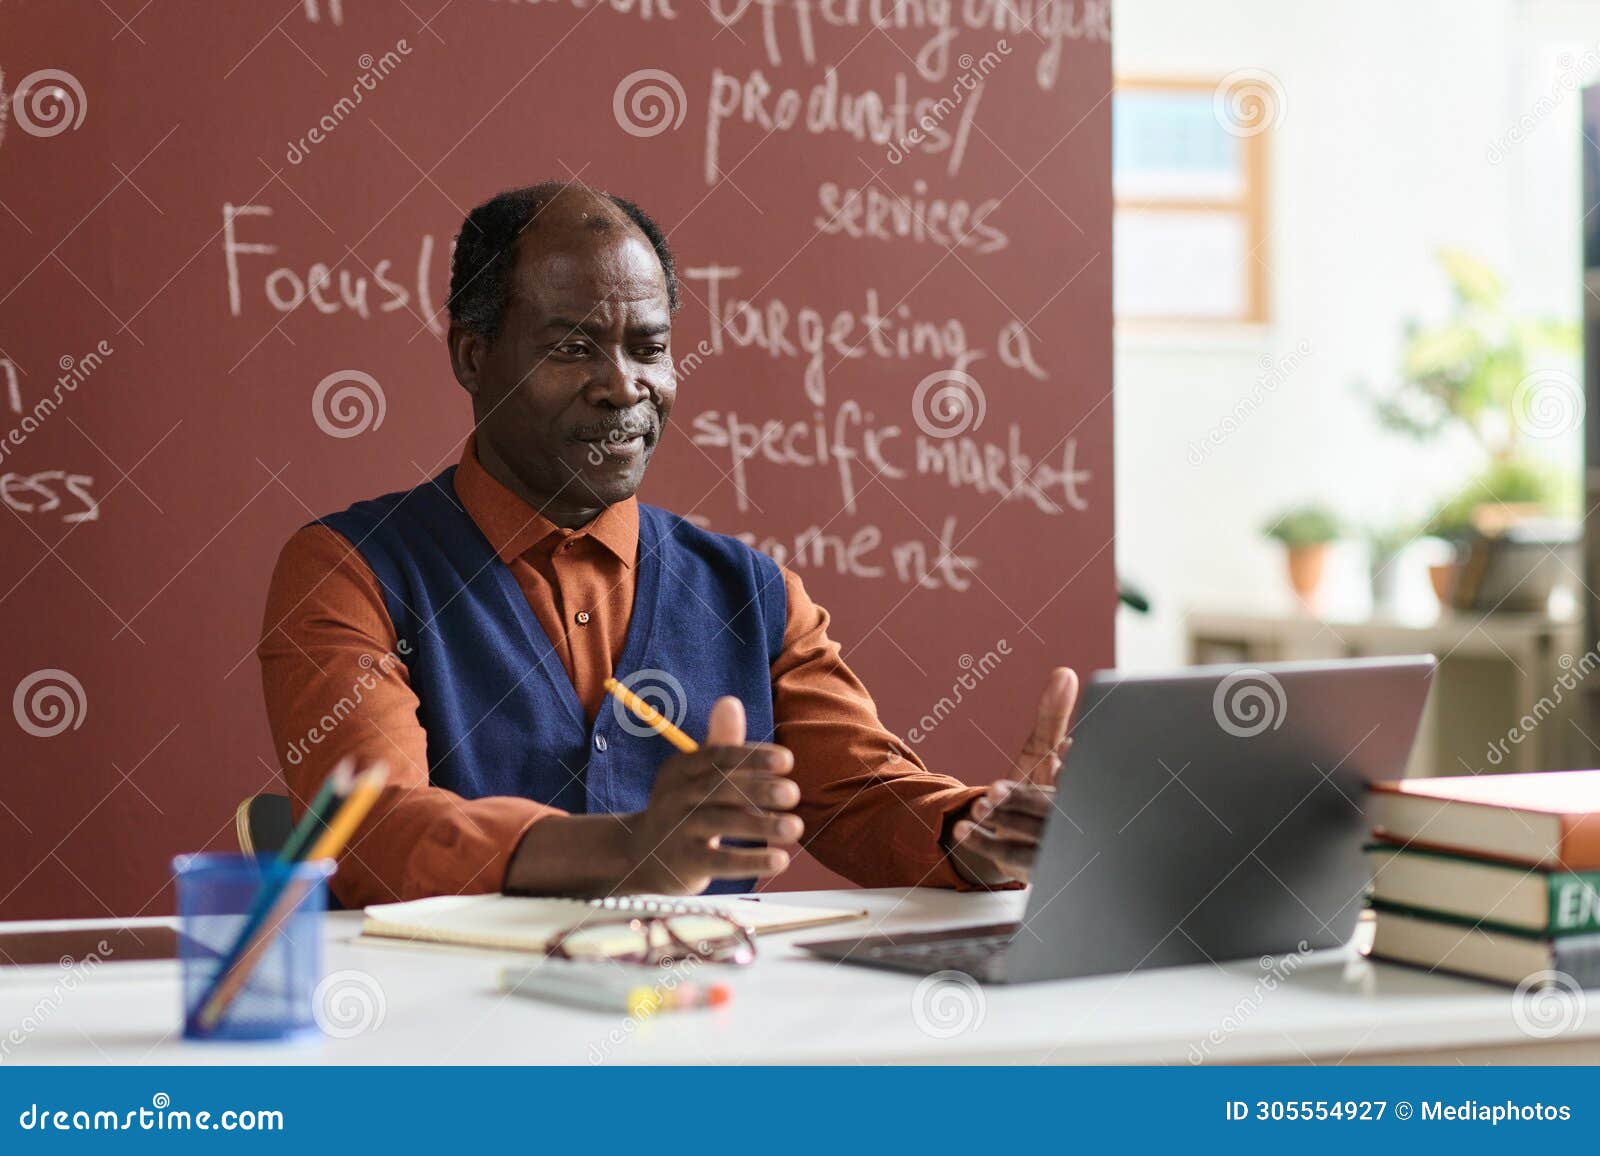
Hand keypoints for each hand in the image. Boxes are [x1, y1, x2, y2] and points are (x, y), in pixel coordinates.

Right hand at [621, 696, 802, 894]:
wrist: (643, 856)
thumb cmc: (685, 808)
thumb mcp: (697, 776)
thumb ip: (721, 743)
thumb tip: (730, 701)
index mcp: (681, 769)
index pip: (716, 756)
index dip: (751, 756)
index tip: (787, 760)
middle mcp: (675, 796)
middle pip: (718, 787)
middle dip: (757, 788)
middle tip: (793, 793)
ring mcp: (676, 831)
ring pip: (720, 822)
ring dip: (761, 825)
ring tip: (795, 827)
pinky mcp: (683, 864)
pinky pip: (719, 861)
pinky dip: (751, 861)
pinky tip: (780, 860)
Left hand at [947, 667, 1077, 885]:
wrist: (1012, 838)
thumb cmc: (1034, 792)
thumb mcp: (1042, 753)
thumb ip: (1052, 717)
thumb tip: (1064, 674)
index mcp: (1080, 799)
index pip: (1080, 786)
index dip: (1068, 773)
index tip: (1057, 756)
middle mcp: (1070, 827)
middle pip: (1056, 816)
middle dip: (1026, 800)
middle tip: (997, 790)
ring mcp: (1051, 852)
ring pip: (1034, 842)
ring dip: (1004, 821)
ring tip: (979, 805)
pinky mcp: (1028, 870)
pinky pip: (1007, 861)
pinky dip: (983, 843)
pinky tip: (962, 828)